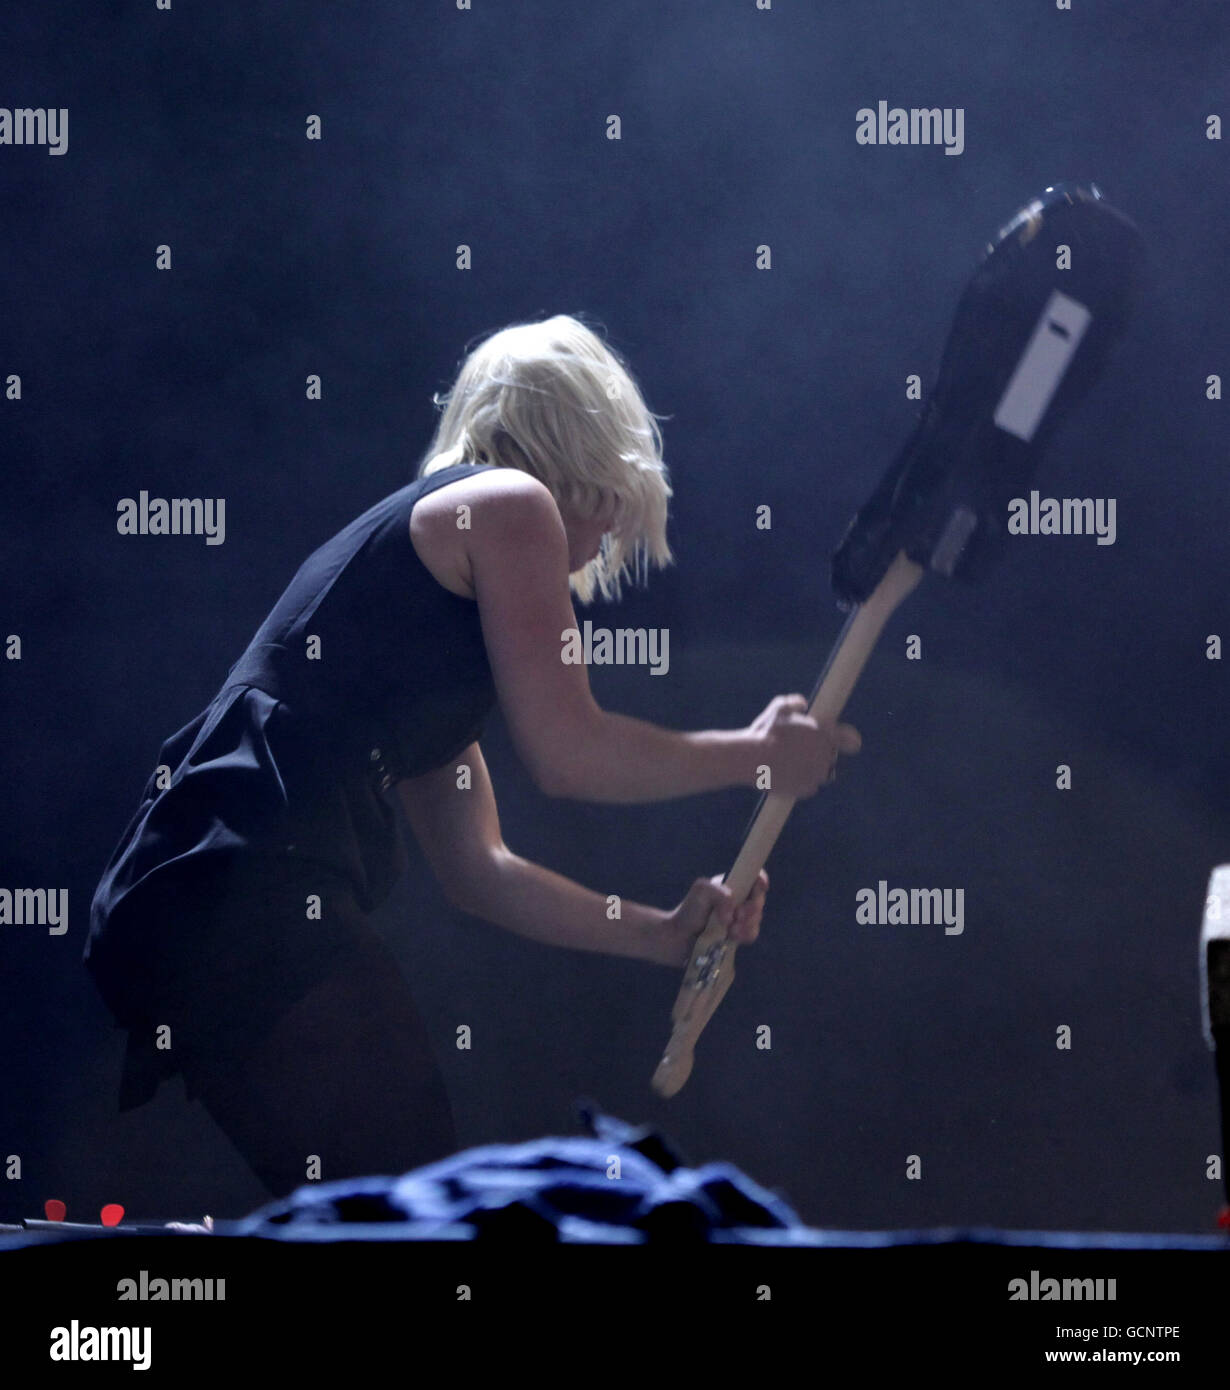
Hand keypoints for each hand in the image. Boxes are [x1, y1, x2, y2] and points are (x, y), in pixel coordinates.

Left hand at [652, 870, 769, 968]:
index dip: (760, 880)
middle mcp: (737, 901)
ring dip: (747, 924)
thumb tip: (733, 911)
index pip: (753, 877)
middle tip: (738, 915)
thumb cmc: (688, 911)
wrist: (678, 938)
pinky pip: (751, 934)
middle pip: (758, 899)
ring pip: (757, 919)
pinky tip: (731, 937)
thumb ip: (719, 893)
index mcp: (730, 885)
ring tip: (731, 930)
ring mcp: (738, 919)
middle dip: (752, 908)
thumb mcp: (701, 891)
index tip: (759, 887)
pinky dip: (744, 936)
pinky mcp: (737, 936)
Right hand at [749, 693, 860, 798]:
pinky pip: (810, 786)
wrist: (752, 760)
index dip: (849, 741)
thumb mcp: (777, 709)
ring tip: (793, 763)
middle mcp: (825, 756)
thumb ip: (792, 702)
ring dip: (813, 769)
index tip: (850, 743)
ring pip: (822, 773)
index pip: (851, 740)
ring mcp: (817, 775)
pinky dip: (802, 782)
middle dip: (820, 753)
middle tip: (801, 748)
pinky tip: (788, 774)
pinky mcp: (807, 790)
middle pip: (831, 756)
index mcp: (824, 735)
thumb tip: (802, 703)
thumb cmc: (764, 732)